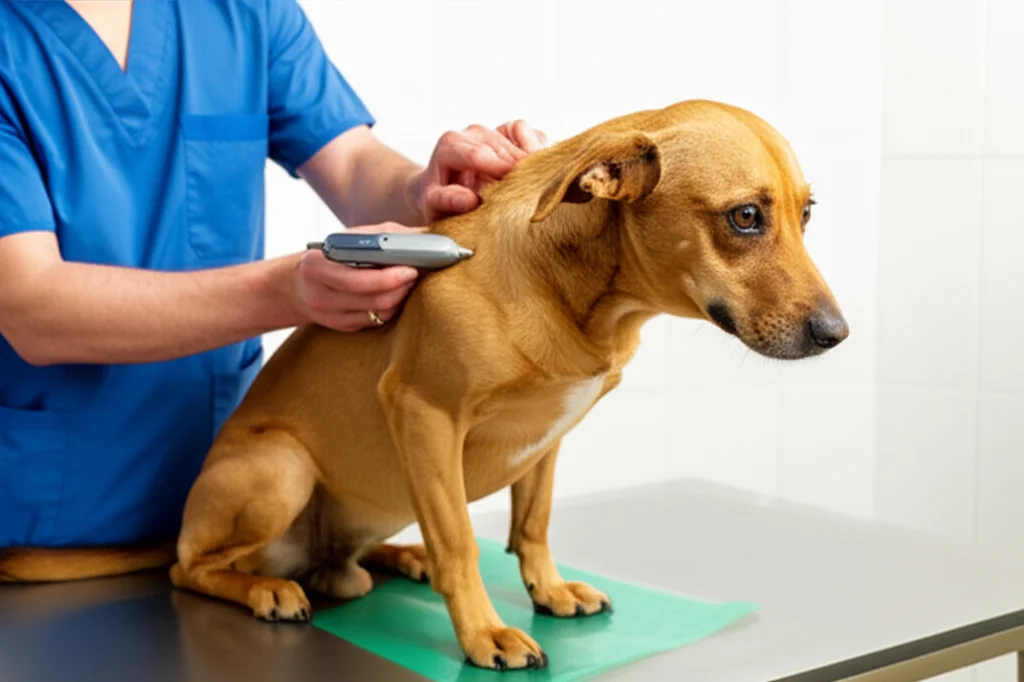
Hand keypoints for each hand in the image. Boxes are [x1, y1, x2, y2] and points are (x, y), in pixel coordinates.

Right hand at [292, 223, 423, 331]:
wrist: (293, 286)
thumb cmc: (325, 257)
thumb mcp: (345, 238)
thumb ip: (381, 235)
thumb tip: (421, 236)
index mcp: (317, 268)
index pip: (358, 279)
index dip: (390, 276)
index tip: (411, 267)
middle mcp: (321, 296)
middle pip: (375, 300)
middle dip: (402, 287)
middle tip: (417, 273)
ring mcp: (331, 316)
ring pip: (380, 313)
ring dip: (401, 297)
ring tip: (408, 281)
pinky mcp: (343, 327)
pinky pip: (377, 320)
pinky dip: (392, 306)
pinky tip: (396, 293)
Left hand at [411, 120, 548, 221]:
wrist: (442, 187)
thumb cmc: (438, 198)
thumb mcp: (434, 204)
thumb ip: (448, 201)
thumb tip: (469, 200)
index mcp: (450, 145)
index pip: (477, 154)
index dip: (499, 170)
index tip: (517, 187)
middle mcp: (472, 132)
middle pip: (502, 148)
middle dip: (518, 169)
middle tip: (531, 193)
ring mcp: (492, 130)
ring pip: (519, 136)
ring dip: (531, 159)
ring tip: (537, 182)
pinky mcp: (507, 132)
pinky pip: (529, 132)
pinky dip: (537, 147)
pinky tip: (538, 168)